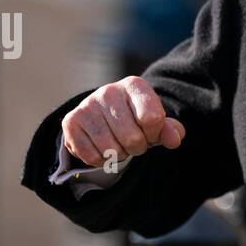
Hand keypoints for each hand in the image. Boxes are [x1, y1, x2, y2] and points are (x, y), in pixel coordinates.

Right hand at [61, 76, 185, 169]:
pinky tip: (102, 148)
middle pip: (132, 138)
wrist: (101, 115)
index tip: (150, 132)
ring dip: (119, 154)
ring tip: (117, 143)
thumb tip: (174, 140)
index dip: (154, 133)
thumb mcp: (155, 120)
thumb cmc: (134, 118)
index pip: (152, 118)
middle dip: (137, 147)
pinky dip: (101, 160)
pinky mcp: (71, 121)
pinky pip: (92, 156)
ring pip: (111, 150)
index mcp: (134, 85)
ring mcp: (87, 105)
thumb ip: (169, 130)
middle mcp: (109, 91)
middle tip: (132, 140)